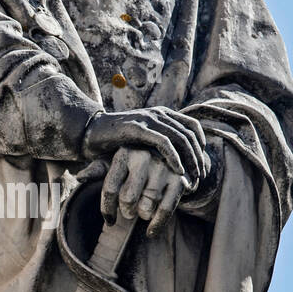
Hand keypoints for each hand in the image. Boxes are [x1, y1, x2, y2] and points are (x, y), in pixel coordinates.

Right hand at [82, 106, 210, 189]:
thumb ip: (158, 144)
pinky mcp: (138, 128)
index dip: (201, 144)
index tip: (201, 163)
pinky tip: (179, 172)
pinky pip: (164, 143)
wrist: (90, 132)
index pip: (192, 125)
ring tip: (193, 177)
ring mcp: (148, 119)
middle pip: (190, 134)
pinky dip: (175, 158)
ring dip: (191, 160)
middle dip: (198, 156)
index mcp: (161, 114)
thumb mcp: (142, 140)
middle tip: (201, 175)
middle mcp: (158, 114)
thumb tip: (180, 160)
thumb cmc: (116, 141)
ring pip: (181, 138)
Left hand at [100, 148, 188, 235]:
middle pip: (128, 199)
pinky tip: (151, 232)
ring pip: (146, 206)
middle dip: (126, 212)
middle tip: (128, 212)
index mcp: (124, 153)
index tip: (109, 220)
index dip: (107, 209)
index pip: (109, 188)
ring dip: (142, 215)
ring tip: (142, 211)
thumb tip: (80, 177)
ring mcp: (163, 168)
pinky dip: (157, 225)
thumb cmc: (136, 163)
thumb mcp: (115, 161)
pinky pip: (166, 210)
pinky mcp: (180, 180)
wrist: (173, 156)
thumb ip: (98, 169)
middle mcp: (144, 157)